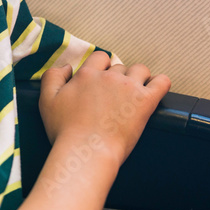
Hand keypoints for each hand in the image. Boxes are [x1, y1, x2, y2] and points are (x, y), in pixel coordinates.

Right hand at [38, 51, 169, 165]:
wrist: (86, 152)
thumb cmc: (65, 131)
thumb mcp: (47, 100)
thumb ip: (52, 76)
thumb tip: (67, 67)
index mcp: (87, 74)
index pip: (101, 57)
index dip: (102, 68)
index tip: (102, 81)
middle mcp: (110, 76)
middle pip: (120, 66)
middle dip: (119, 78)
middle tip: (115, 97)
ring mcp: (129, 87)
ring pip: (141, 70)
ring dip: (138, 78)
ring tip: (135, 94)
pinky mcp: (145, 102)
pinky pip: (162, 82)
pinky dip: (161, 83)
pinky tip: (157, 89)